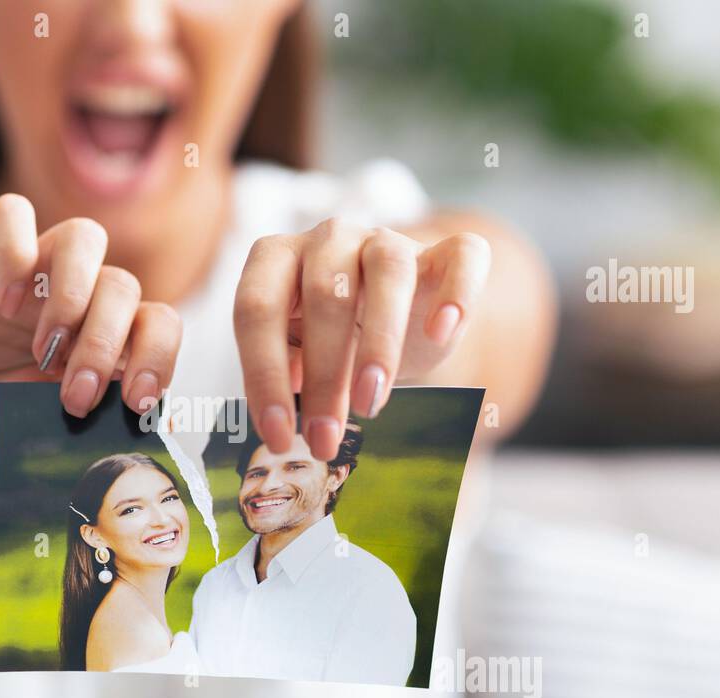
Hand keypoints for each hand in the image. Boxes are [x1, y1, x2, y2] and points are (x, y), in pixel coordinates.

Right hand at [0, 193, 180, 488]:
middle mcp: (73, 310)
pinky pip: (10, 216)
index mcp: (101, 352)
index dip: (159, 355)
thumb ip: (75, 414)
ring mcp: (28, 281)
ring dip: (76, 291)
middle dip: (107, 341)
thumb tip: (127, 403)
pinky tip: (2, 300)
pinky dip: (16, 248)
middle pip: (124, 286)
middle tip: (75, 394)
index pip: (157, 326)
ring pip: (83, 237)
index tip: (135, 400)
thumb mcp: (31, 437)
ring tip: (43, 347)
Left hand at [233, 218, 490, 459]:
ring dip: (380, 343)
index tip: (276, 434)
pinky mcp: (446, 252)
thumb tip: (286, 401)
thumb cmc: (336, 337)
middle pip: (325, 295)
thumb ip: (287, 369)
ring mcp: (388, 239)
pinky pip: (462, 255)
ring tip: (372, 403)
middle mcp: (330, 238)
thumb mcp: (300, 354)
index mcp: (277, 258)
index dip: (263, 374)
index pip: (257, 308)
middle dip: (323, 376)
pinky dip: (457, 294)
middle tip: (324, 438)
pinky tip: (441, 334)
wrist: (399, 312)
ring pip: (389, 271)